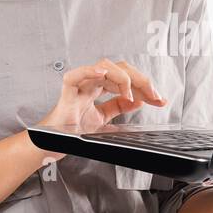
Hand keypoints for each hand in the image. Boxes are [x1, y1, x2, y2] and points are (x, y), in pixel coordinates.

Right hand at [34, 57, 167, 160]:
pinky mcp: (67, 93)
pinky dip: (89, 72)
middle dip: (141, 81)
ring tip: (131, 94)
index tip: (160, 100)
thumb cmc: (72, 131)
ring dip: (123, 79)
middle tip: (155, 95)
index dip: (145, 87)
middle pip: (120, 69)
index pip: (127, 79)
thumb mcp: (103, 120)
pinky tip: (103, 75)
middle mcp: (91, 83)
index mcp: (99, 88)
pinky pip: (76, 76)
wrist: (53, 145)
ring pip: (104, 67)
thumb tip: (139, 101)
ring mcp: (79, 86)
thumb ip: (118, 109)